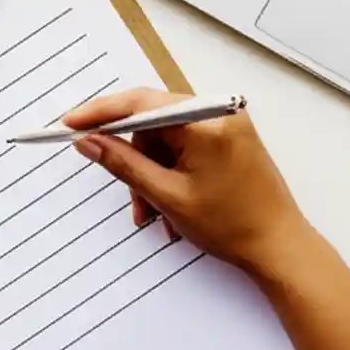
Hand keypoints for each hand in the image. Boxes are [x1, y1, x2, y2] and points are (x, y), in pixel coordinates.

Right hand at [64, 88, 314, 282]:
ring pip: (166, 139)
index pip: (140, 103)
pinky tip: (172, 208)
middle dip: (135, 161)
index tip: (71, 124)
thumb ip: (123, 164)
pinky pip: (186, 146)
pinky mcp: (231, 139)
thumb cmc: (233, 225)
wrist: (278, 246)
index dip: (101, 114)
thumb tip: (89, 141)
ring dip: (152, 176)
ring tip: (155, 215)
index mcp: (206, 121)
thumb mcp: (167, 196)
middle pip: (152, 123)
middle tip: (132, 199)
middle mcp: (220, 113)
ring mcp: (227, 126)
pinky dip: (171, 174)